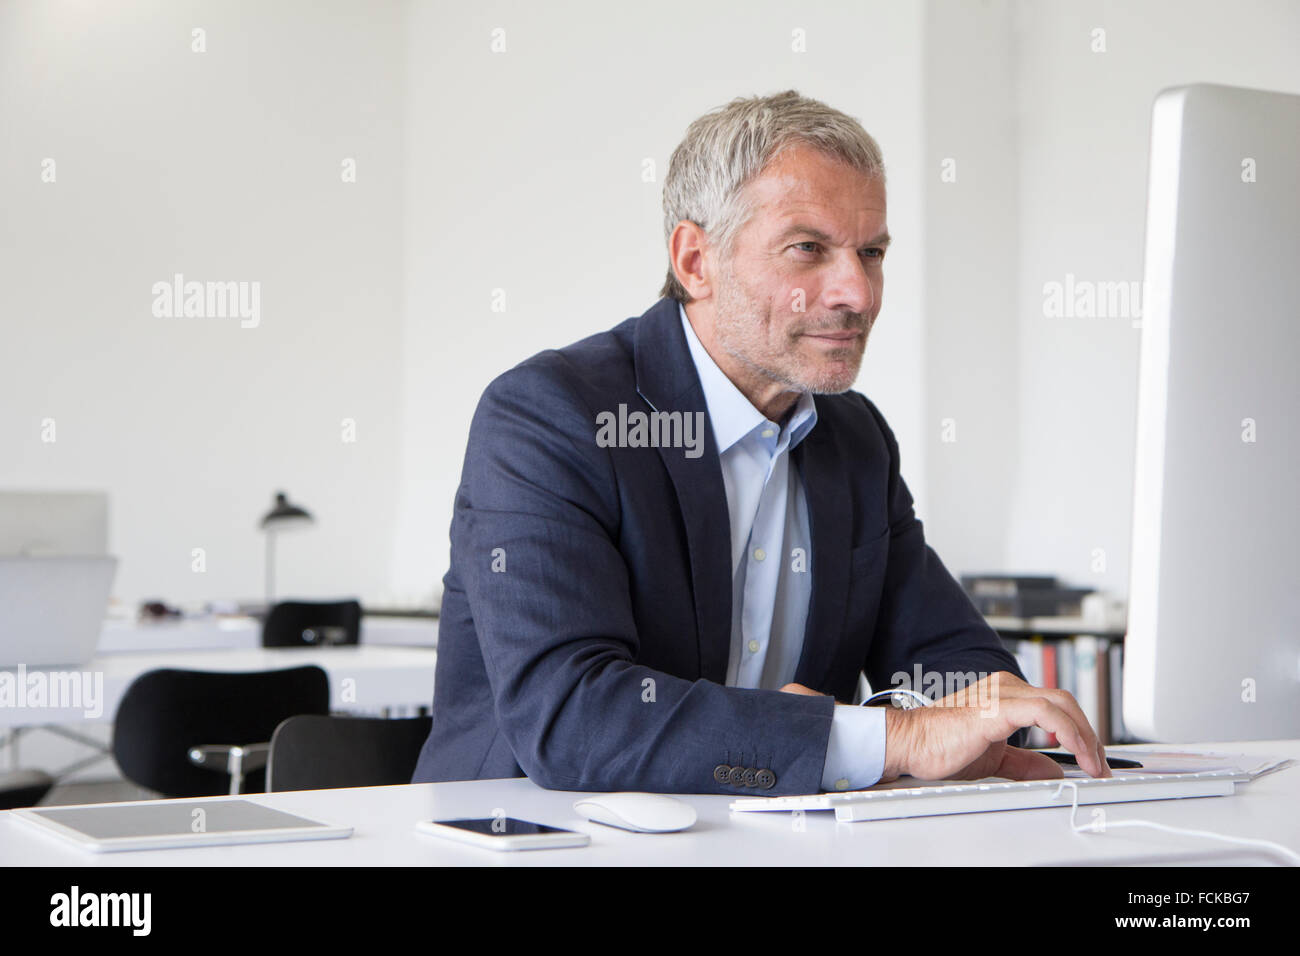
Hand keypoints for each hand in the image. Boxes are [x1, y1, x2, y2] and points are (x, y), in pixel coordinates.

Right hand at [883, 671, 1110, 780]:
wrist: (910, 744)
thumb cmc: (939, 745)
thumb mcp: (994, 758)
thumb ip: (1023, 762)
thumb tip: (1052, 769)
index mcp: (1005, 694)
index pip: (1056, 706)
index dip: (1080, 732)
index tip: (1092, 760)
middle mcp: (1006, 687)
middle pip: (1066, 702)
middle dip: (1090, 735)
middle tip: (1100, 765)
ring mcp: (1002, 694)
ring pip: (1062, 704)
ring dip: (1085, 736)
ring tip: (1094, 764)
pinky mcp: (997, 707)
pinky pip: (1046, 714)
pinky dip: (1069, 733)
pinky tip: (1076, 753)